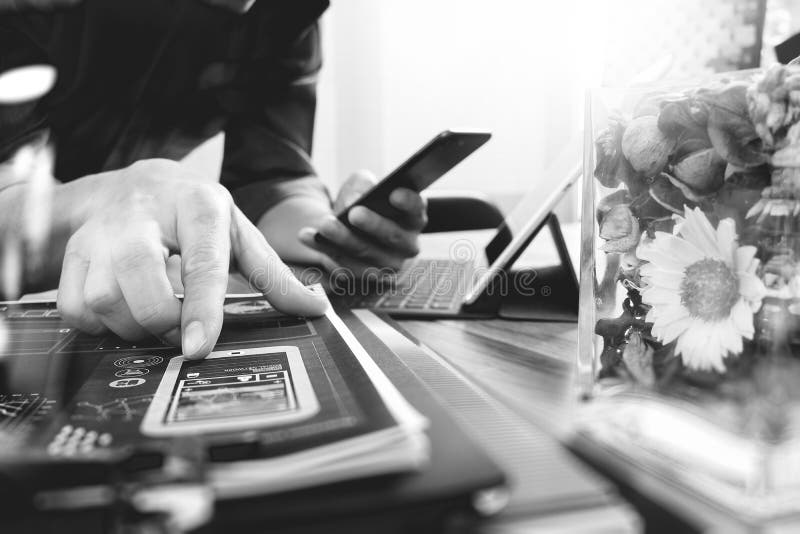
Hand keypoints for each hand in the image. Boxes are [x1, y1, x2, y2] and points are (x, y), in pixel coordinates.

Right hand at [56, 159, 327, 358]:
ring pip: (104, 301)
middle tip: (181, 326)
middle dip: (164, 322)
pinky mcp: (72, 252)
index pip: (201, 264)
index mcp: (198, 207)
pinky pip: (76, 308)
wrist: (139, 184)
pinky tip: (125, 310)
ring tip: (155, 315)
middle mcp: (143, 216)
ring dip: (133, 326)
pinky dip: (100, 324)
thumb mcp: (239, 235)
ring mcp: (101, 233)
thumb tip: (315, 309)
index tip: (199, 348)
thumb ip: (274, 276)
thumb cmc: (196, 216)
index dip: (201, 310)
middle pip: (143, 288)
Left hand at [297, 170, 426, 277]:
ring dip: (343, 240)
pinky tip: (308, 236)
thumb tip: (355, 198)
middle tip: (354, 213)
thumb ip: (363, 185)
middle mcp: (407, 245)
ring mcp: (388, 264)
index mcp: (413, 218)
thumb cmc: (364, 202)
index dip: (408, 202)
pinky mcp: (365, 277)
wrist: (350, 227)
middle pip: (393, 236)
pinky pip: (346, 267)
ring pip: (367, 254)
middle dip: (373, 224)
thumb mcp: (364, 185)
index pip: (417, 210)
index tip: (394, 193)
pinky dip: (325, 251)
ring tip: (324, 224)